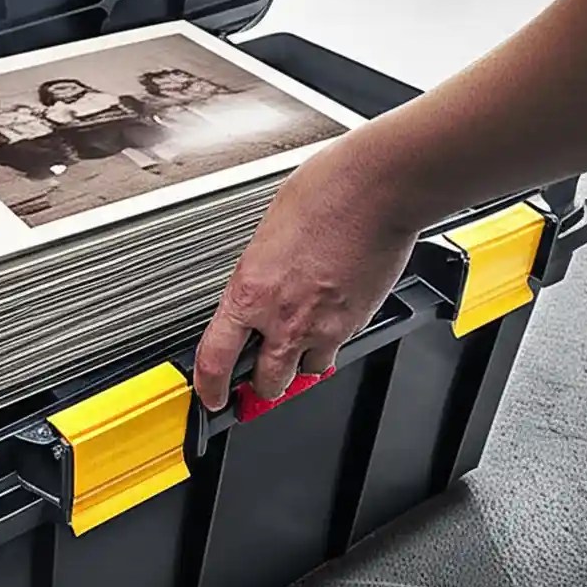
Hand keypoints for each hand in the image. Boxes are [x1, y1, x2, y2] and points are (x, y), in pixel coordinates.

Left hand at [193, 138, 419, 409]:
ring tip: (299, 344)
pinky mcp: (357, 322)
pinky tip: (330, 319)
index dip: (210, 388)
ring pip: (306, 373)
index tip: (212, 396)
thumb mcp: (267, 233)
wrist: (376, 189)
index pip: (216, 360)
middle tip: (260, 374)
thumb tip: (257, 284)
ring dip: (299, 366)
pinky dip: (331, 344)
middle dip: (261, 384)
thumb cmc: (324, 194)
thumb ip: (259, 271)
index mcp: (249, 292)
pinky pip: (338, 348)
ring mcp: (323, 325)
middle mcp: (284, 318)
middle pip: (266, 383)